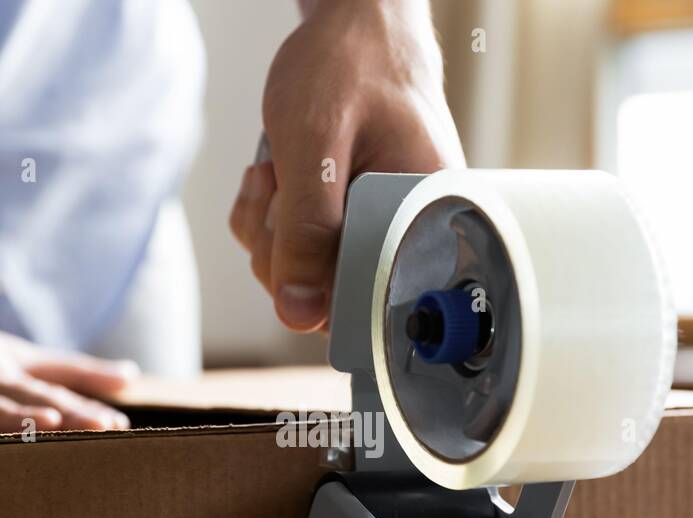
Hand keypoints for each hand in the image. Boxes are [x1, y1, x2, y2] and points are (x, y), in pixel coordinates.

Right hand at [0, 298, 137, 433]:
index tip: (123, 427)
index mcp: (1, 366)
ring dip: (12, 412)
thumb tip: (131, 377)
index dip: (85, 408)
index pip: (50, 388)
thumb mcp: (7, 350)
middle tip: (102, 431)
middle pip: (22, 394)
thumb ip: (66, 368)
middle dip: (63, 414)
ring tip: (49, 423)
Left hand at [229, 0, 464, 331]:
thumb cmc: (350, 65)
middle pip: (329, 297)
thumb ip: (306, 229)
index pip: (368, 303)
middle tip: (278, 187)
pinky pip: (296, 251)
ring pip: (304, 276)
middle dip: (281, 250)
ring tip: (278, 172)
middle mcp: (408, 234)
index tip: (288, 232)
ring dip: (270, 230)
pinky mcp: (350, 224)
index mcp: (422, 219)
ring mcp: (377, 231)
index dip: (314, 287)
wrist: (357, 25)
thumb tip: (297, 313)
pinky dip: (270, 220)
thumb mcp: (314, 143)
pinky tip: (278, 177)